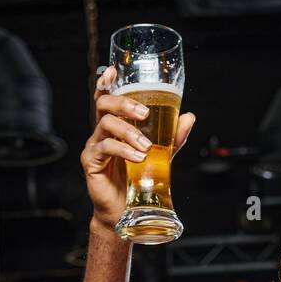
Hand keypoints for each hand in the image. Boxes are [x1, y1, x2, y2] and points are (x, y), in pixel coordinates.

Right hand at [81, 66, 194, 230]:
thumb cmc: (137, 180)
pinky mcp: (91, 161)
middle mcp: (101, 132)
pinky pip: (106, 147)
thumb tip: (189, 117)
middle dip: (124, 104)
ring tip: (146, 146)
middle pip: (104, 104)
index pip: (106, 98)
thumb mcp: (159, 155)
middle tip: (144, 114)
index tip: (114, 72)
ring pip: (106, 124)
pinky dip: (124, 150)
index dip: (107, 83)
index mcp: (114, 126)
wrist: (125, 210)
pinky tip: (138, 157)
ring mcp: (94, 145)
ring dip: (129, 132)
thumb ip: (172, 137)